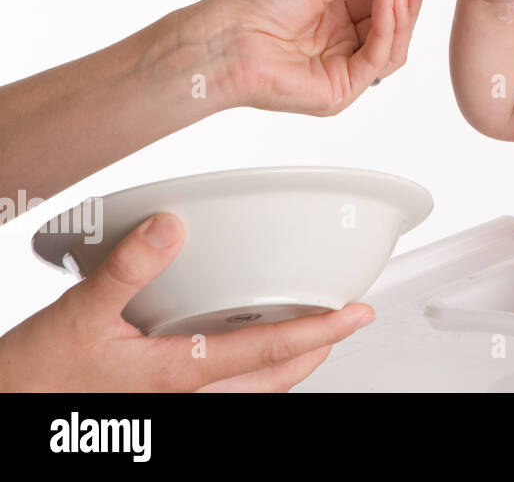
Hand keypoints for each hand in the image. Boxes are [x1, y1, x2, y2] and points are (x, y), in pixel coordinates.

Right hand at [0, 213, 373, 391]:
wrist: (6, 406)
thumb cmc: (34, 376)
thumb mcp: (78, 313)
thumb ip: (127, 268)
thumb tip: (172, 227)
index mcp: (179, 373)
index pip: (270, 352)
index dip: (321, 332)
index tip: (358, 314)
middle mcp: (189, 394)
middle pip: (276, 378)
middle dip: (318, 349)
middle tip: (348, 318)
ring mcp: (176, 400)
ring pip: (254, 386)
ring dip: (287, 357)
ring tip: (311, 325)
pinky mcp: (160, 395)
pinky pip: (224, 383)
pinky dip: (251, 361)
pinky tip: (242, 333)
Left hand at [195, 0, 447, 114]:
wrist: (223, 38)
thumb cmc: (255, 4)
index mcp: (333, 16)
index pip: (382, 4)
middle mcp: (341, 44)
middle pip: (394, 27)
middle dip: (408, 2)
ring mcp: (342, 69)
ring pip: (394, 48)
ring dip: (402, 17)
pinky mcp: (340, 91)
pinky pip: (377, 62)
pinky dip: (388, 33)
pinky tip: (386, 7)